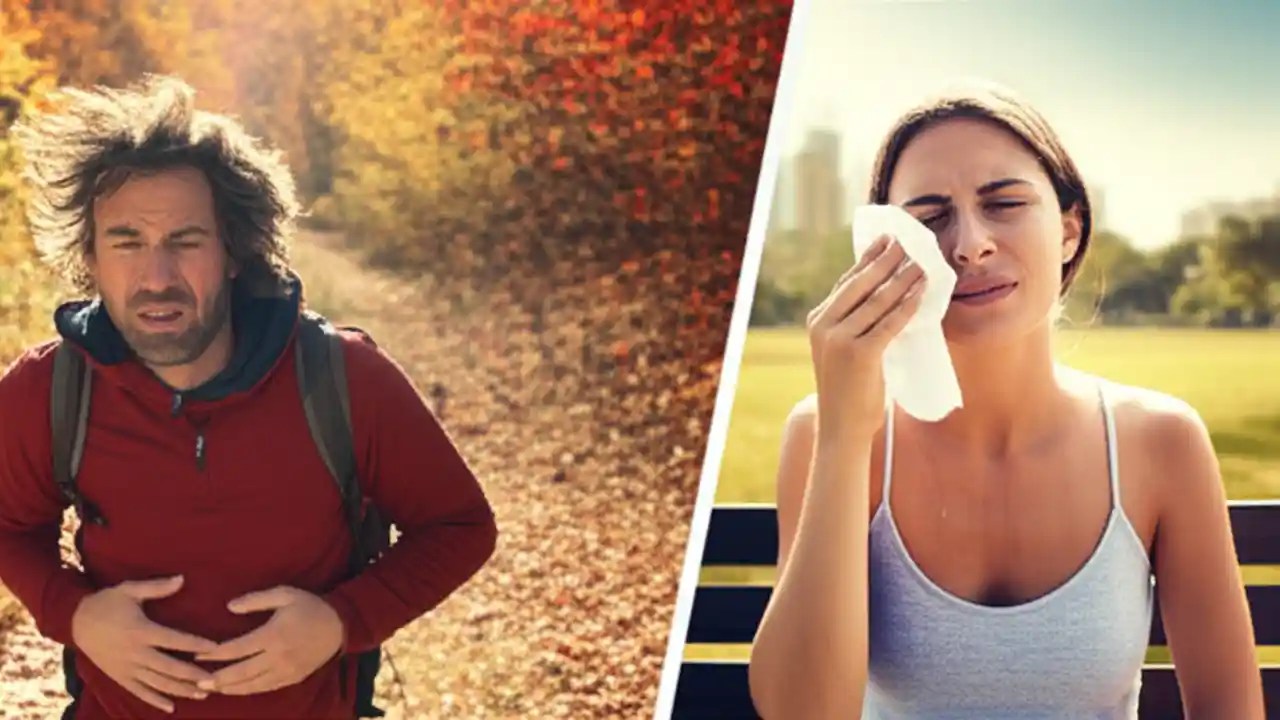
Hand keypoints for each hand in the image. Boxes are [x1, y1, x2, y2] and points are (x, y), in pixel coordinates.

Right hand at [71, 575, 217, 713]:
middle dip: (193, 675)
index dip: (195, 644)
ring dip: (180, 690)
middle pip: (168, 667)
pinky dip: (154, 700)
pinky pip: (138, 692)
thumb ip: (156, 587)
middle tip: (215, 680)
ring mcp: (126, 668)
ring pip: (157, 683)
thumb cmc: (107, 603)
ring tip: (202, 693)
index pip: (173, 640)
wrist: (75, 622)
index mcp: (140, 631)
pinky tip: (171, 707)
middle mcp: (134, 653)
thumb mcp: (129, 590)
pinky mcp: (118, 677)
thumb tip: (183, 578)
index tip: (216, 648)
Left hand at [194, 586, 344, 695]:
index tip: (198, 654)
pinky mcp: (293, 678)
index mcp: (274, 635)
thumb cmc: (309, 606)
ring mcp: (286, 670)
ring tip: (213, 688)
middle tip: (197, 681)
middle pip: (241, 672)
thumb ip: (256, 600)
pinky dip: (249, 690)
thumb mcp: (284, 594)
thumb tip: (229, 607)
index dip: (215, 653)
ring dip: (230, 688)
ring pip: (252, 685)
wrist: (340, 625)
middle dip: (217, 678)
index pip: (237, 649)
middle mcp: (278, 656)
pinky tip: (237, 689)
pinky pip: (266, 688)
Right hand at [806, 234, 924, 442]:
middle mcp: (824, 325)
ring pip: (878, 300)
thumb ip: (857, 324)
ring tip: (922, 264)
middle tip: (907, 242)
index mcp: (818, 321)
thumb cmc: (849, 389)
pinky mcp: (860, 353)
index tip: (885, 240)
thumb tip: (889, 294)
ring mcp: (840, 339)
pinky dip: (908, 305)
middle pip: (861, 284)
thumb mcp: (845, 350)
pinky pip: (890, 322)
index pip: (846, 282)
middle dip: (887, 260)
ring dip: (903, 279)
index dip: (867, 259)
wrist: (840, 426)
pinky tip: (921, 292)